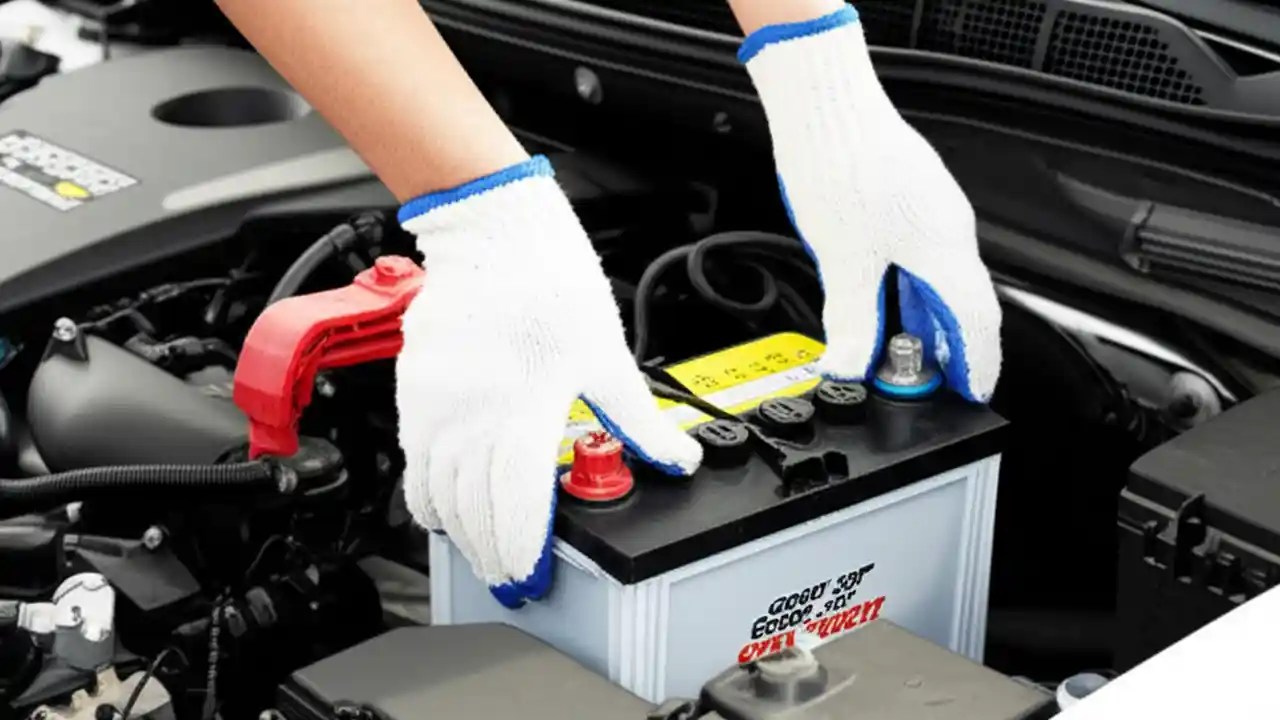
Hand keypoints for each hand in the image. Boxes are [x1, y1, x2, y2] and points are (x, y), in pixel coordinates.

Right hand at [395, 157, 702, 607]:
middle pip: (472, 510)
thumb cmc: (549, 280)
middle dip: (491, 553)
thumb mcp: (608, 356)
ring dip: (457, 530)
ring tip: (478, 551)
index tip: (532, 576)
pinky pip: (413, 459)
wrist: (494, 229)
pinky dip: (426, 492)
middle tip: (508, 578)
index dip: (524, 551)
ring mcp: (437, 404)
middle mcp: (473, 415)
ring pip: (435, 491)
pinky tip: (442, 504)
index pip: (516, 507)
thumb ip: (638, 418)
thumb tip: (675, 455)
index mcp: (525, 412)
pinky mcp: (416, 388)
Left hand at [741, 5, 1001, 400]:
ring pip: (938, 280)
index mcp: (945, 249)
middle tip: (932, 382)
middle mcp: (948, 229)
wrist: (826, 105)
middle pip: (962, 304)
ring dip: (925, 320)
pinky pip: (920, 257)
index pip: (977, 322)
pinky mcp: (906, 199)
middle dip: (949, 348)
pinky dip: (909, 290)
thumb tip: (850, 366)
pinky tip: (882, 299)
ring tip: (901, 351)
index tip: (975, 391)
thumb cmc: (840, 165)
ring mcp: (929, 211)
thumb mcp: (843, 261)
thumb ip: (853, 320)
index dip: (977, 364)